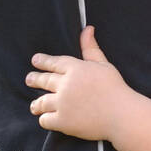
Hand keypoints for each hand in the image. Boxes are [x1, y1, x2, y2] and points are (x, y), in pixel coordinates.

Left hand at [25, 25, 128, 140]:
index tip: (35, 61)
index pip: (53, 62)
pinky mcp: (62, 121)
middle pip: (43, 80)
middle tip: (29, 80)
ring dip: (37, 104)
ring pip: (40, 102)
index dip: (42, 61)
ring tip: (35, 106)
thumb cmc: (115, 89)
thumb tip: (87, 28)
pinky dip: (45, 119)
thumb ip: (90, 48)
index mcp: (75, 68)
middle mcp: (65, 84)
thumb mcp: (103, 64)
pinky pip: (45, 120)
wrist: (121, 115)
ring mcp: (62, 103)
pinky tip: (46, 118)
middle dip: (34, 80)